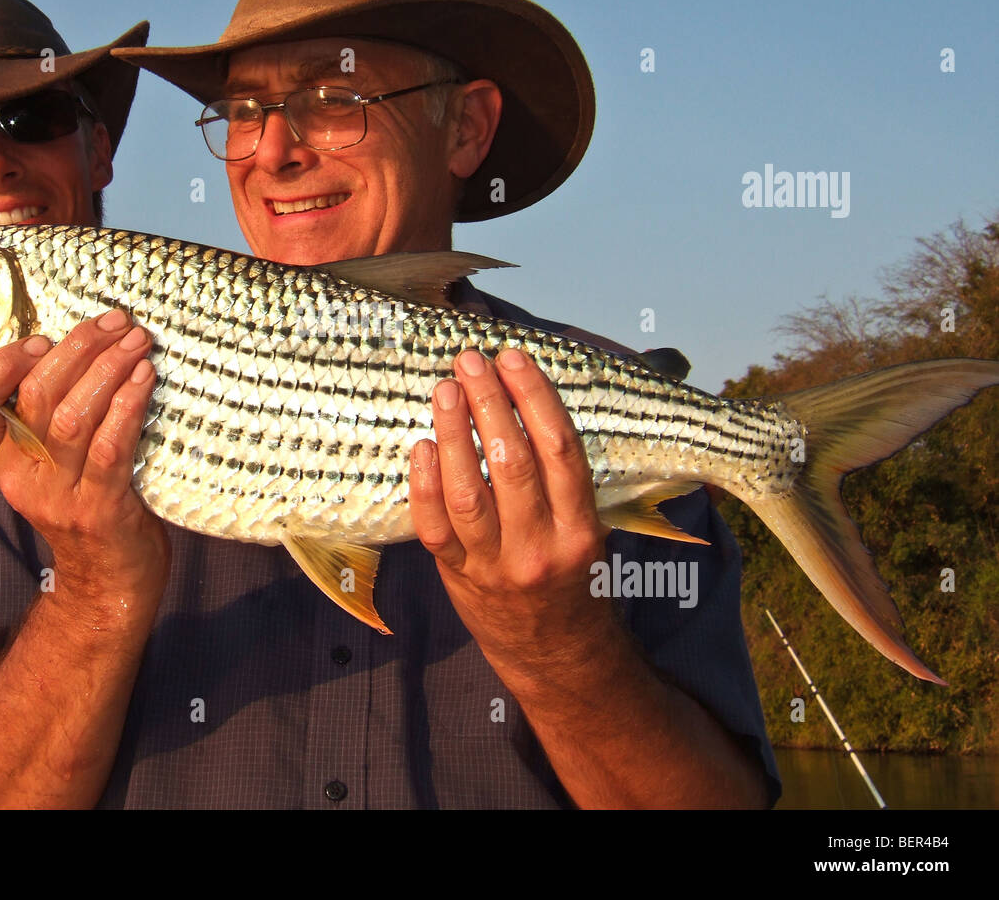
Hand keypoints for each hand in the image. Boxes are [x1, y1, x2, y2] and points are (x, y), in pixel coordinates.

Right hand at [0, 309, 169, 610]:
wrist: (112, 584)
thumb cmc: (91, 506)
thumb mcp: (55, 462)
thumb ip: (51, 416)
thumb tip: (78, 343)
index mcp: (4, 461)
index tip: (41, 340)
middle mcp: (25, 478)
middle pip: (35, 398)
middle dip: (78, 348)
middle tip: (116, 322)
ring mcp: (61, 496)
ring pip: (72, 418)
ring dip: (108, 369)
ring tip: (137, 341)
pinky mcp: (101, 510)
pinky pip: (110, 449)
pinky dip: (128, 406)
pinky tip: (145, 378)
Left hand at [408, 347, 618, 682]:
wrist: (554, 654)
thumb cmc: (570, 575)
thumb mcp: (588, 529)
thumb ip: (564, 476)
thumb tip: (528, 398)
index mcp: (580, 528)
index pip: (560, 450)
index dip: (535, 397)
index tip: (514, 357)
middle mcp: (540, 547)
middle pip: (512, 464)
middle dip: (489, 403)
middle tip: (470, 361)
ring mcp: (496, 565)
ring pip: (469, 492)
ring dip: (454, 434)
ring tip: (445, 390)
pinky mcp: (459, 577)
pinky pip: (436, 528)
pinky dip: (424, 485)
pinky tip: (422, 446)